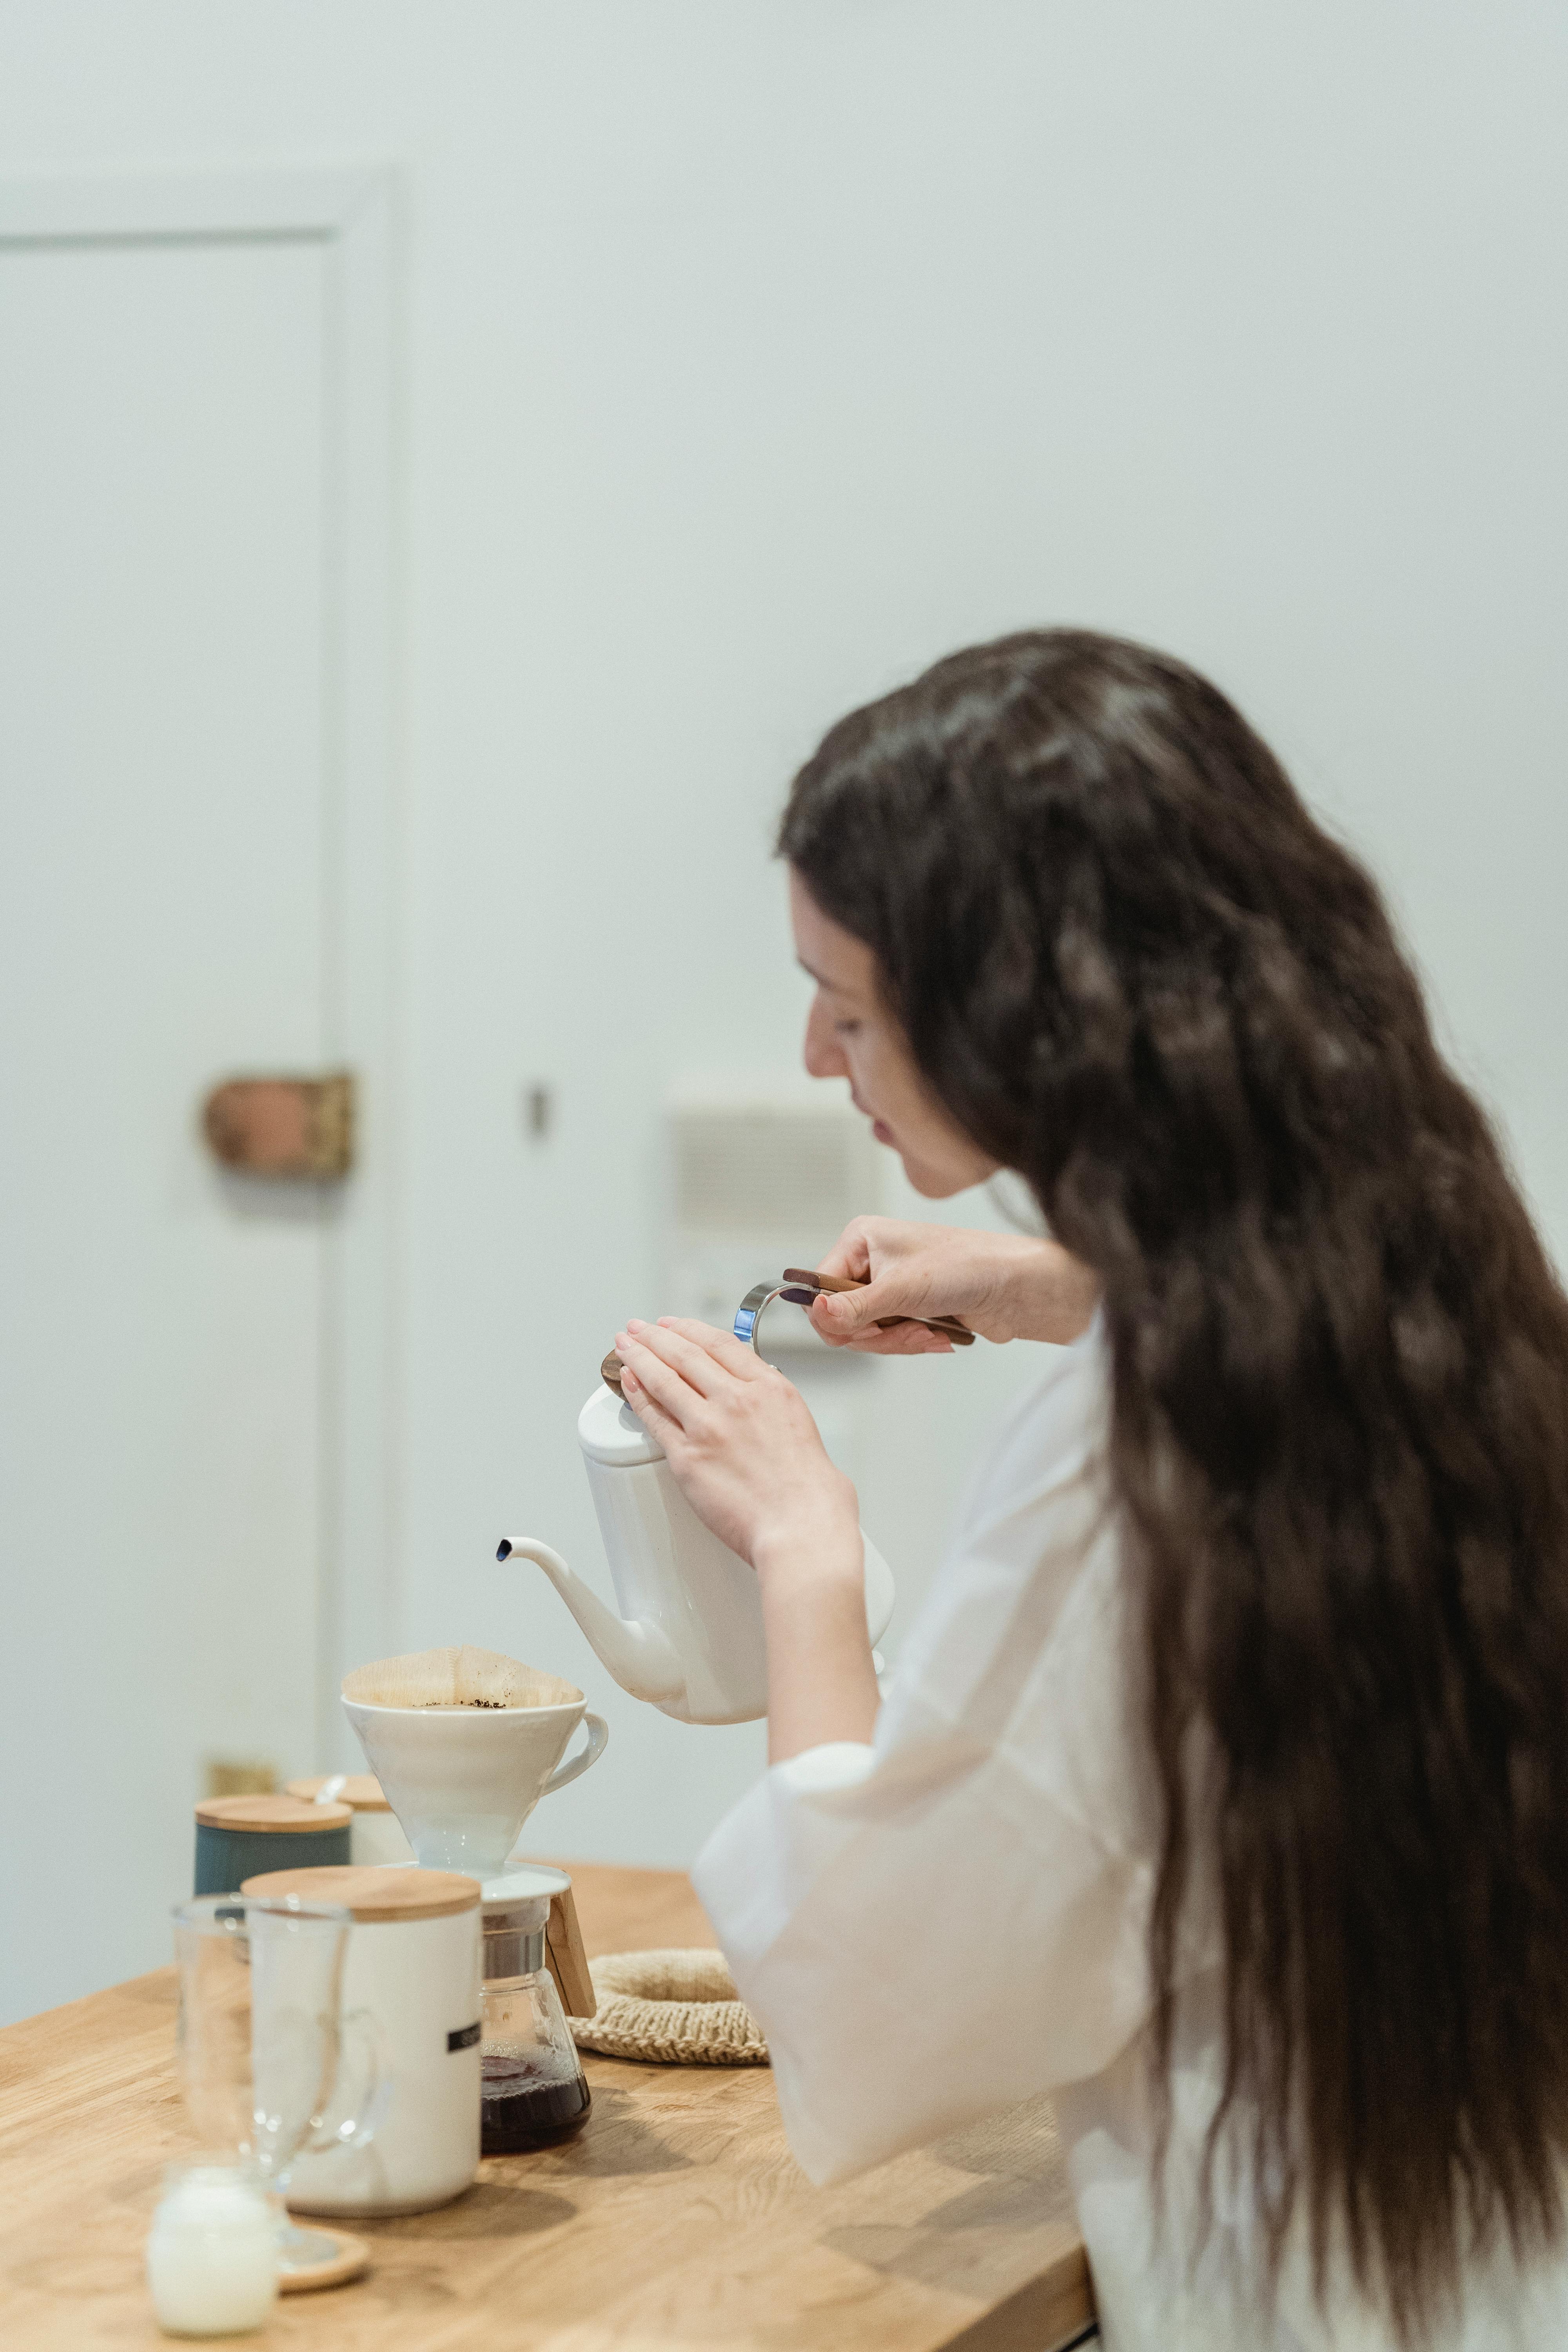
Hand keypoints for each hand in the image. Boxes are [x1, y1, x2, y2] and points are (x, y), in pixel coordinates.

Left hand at [613, 1318, 859, 1576]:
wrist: (802, 1527)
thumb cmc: (811, 1493)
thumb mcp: (802, 1425)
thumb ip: (773, 1407)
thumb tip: (760, 1405)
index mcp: (770, 1389)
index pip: (721, 1344)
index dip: (690, 1330)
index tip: (674, 1324)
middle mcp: (737, 1400)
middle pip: (686, 1354)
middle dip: (656, 1336)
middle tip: (638, 1328)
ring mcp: (709, 1427)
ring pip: (663, 1379)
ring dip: (639, 1357)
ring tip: (624, 1346)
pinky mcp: (687, 1458)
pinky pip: (654, 1418)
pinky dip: (637, 1396)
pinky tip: (628, 1384)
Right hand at [808, 1217, 1100, 1352]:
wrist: (1015, 1286)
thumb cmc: (966, 1267)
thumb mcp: (901, 1289)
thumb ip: (854, 1307)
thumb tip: (815, 1314)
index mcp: (860, 1239)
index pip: (819, 1287)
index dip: (835, 1316)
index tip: (861, 1329)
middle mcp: (870, 1260)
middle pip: (842, 1316)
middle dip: (876, 1333)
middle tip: (907, 1331)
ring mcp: (889, 1285)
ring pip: (866, 1333)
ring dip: (898, 1341)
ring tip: (929, 1334)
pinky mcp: (908, 1308)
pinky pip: (891, 1338)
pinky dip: (912, 1342)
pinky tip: (937, 1336)